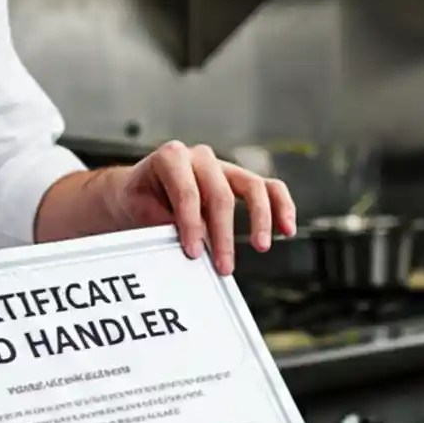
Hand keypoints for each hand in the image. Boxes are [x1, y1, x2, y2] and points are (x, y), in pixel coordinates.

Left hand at [115, 141, 296, 274]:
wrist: (136, 192)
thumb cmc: (138, 200)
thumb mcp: (140, 212)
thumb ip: (163, 226)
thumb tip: (191, 248)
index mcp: (171, 157)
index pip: (187, 191)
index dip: (191, 223)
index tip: (194, 252)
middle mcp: (200, 157)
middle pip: (220, 194)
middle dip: (223, 233)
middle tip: (223, 265)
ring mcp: (223, 167)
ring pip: (252, 186)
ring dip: (260, 219)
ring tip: (261, 246)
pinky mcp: (239, 180)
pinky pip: (269, 187)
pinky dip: (281, 206)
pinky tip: (286, 228)